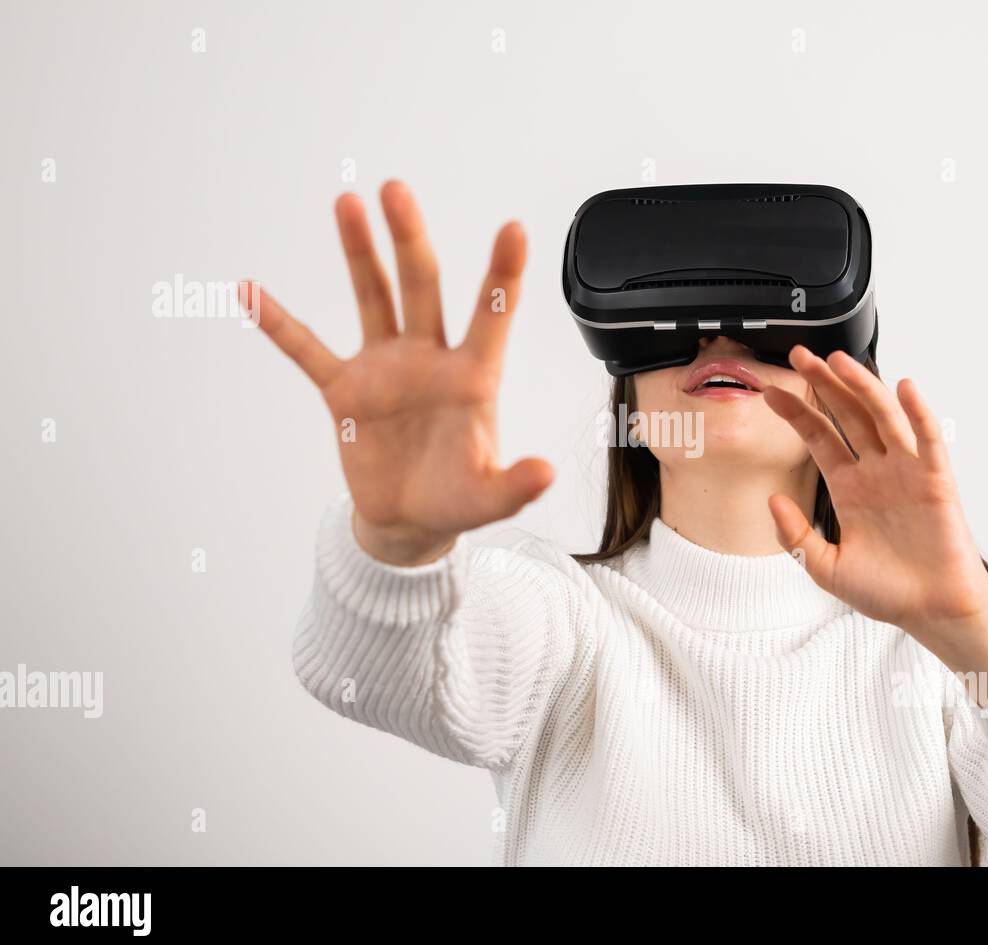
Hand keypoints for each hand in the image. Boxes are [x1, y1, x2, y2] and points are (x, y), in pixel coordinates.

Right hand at [242, 181, 552, 564]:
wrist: (410, 521)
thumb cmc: (457, 499)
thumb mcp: (489, 498)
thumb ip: (515, 486)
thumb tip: (547, 474)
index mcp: (472, 377)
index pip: (491, 317)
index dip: (503, 274)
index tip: (514, 228)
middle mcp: (429, 359)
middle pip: (422, 286)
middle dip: (409, 239)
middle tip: (395, 190)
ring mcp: (384, 369)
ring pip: (372, 298)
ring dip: (360, 253)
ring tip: (347, 202)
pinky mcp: (344, 391)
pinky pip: (307, 350)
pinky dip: (278, 324)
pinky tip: (250, 291)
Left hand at [763, 346, 987, 683]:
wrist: (933, 613)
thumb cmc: (887, 593)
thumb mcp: (825, 568)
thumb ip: (796, 536)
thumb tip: (771, 498)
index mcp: (849, 488)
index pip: (818, 438)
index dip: (796, 414)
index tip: (769, 393)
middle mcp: (876, 472)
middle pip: (847, 416)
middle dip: (824, 385)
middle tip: (800, 356)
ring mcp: (907, 472)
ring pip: (883, 418)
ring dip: (862, 387)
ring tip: (838, 361)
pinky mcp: (937, 482)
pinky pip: (928, 440)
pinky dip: (918, 413)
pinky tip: (905, 389)